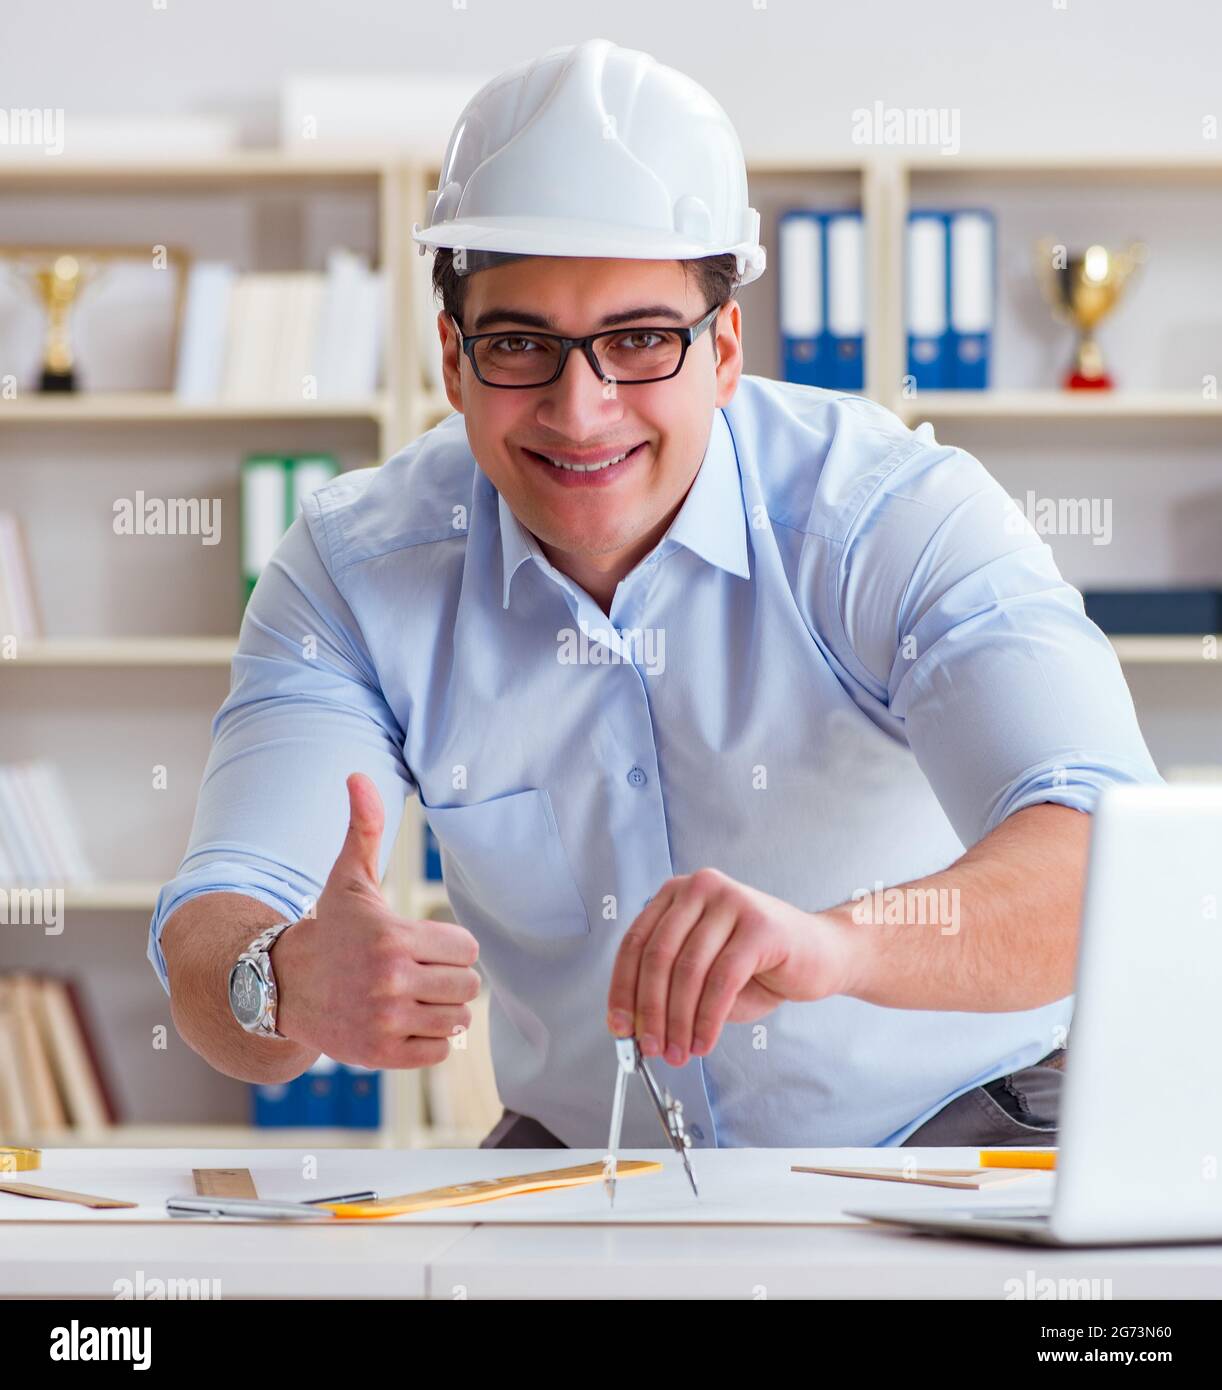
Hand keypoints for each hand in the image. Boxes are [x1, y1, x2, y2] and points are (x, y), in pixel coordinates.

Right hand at [272, 772, 481, 1069]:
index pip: (467, 948)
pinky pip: (439, 1051)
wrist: (286, 986)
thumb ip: (364, 827)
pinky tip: (404, 1022)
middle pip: (467, 986)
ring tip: (413, 997)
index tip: (425, 944)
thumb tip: (358, 775)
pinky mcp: (382, 1054)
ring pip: (456, 1019)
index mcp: (394, 937)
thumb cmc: (331, 928)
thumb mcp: (349, 877)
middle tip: (421, 973)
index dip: (451, 946)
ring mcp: (387, 1020)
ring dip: (441, 1010)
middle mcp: (391, 981)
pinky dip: (429, 1040)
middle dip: (449, 979)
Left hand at [605, 868, 853, 1066]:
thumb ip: (670, 988)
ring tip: (679, 1051)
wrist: (822, 953)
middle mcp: (701, 888)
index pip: (635, 943)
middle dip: (650, 1011)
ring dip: (678, 1021)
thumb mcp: (703, 972)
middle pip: (658, 957)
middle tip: (650, 1047)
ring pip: (687, 971)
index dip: (622, 990)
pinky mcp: (759, 926)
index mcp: (678, 894)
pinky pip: (721, 980)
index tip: (620, 1027)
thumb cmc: (760, 964)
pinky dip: (707, 1019)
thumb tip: (636, 1026)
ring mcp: (731, 902)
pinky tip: (704, 1041)